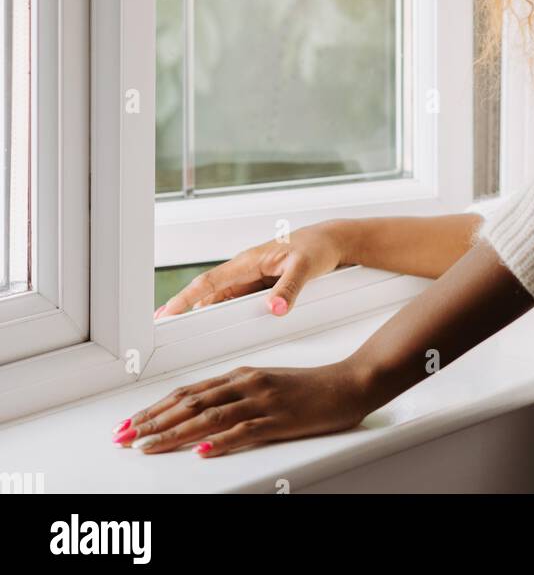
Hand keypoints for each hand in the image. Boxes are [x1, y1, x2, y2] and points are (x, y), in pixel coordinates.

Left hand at [112, 361, 369, 456]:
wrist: (349, 382)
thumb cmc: (309, 387)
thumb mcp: (266, 384)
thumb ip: (236, 395)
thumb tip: (202, 415)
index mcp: (241, 375)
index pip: (189, 392)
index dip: (157, 407)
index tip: (131, 423)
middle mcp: (246, 384)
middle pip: (191, 402)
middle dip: (154, 421)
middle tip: (125, 437)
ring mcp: (263, 401)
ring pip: (210, 417)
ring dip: (175, 433)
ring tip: (148, 445)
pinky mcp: (280, 419)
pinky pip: (246, 431)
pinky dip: (221, 442)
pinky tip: (203, 451)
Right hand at [154, 223, 344, 319]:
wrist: (332, 242)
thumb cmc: (317, 248)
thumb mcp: (305, 268)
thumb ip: (289, 289)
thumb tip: (275, 309)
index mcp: (249, 262)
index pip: (210, 282)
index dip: (186, 299)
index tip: (166, 313)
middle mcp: (246, 270)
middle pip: (209, 293)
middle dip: (185, 307)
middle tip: (161, 327)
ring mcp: (252, 278)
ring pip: (220, 298)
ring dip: (201, 312)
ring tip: (179, 332)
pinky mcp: (261, 285)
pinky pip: (236, 302)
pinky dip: (222, 313)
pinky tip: (214, 326)